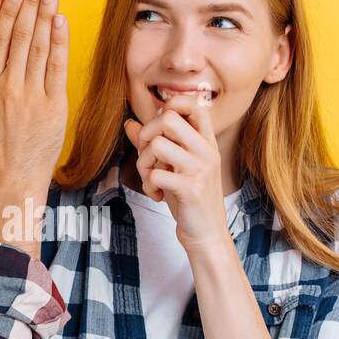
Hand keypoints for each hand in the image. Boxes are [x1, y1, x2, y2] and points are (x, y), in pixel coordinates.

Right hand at [0, 0, 68, 196]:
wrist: (12, 183)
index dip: (6, 14)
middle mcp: (9, 88)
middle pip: (19, 38)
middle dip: (29, 5)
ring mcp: (33, 96)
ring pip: (39, 48)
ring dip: (45, 17)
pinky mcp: (54, 107)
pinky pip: (57, 68)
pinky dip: (59, 43)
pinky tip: (61, 22)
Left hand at [124, 106, 228, 253]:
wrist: (207, 235)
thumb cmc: (189, 199)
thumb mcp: (174, 167)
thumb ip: (154, 143)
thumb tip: (130, 123)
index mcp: (206, 141)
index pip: (192, 104)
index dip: (168, 108)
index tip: (158, 132)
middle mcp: (207, 150)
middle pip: (168, 118)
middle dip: (146, 135)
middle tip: (147, 156)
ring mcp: (201, 169)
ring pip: (157, 145)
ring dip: (144, 163)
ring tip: (150, 179)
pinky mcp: (191, 189)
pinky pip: (156, 174)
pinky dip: (148, 185)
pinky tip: (156, 195)